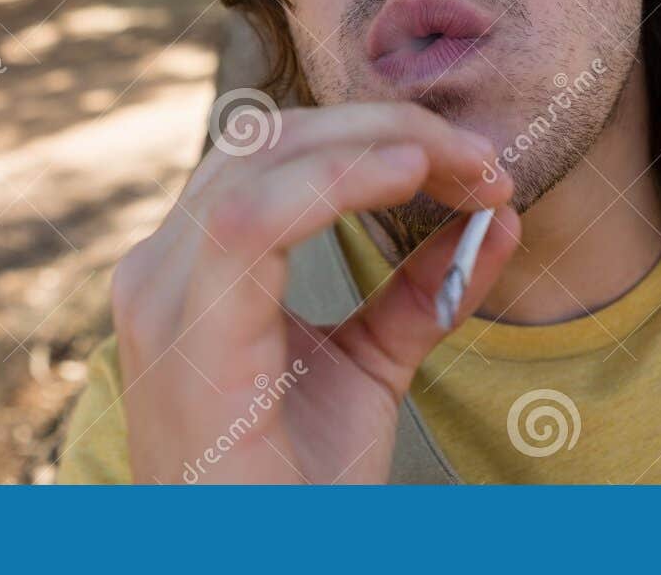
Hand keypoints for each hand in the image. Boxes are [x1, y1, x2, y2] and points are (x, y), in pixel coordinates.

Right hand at [109, 101, 518, 482]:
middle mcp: (166, 268)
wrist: (262, 570)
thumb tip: (495, 222)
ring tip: (463, 166)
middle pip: (273, 139)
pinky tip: (406, 175)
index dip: (378, 138)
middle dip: (388, 130)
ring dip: (376, 144)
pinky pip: (250, 221)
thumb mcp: (370, 367)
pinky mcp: (187, 335)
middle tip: (484, 160)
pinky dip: (335, 181)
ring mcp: (165, 296)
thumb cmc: (297, 488)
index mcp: (196, 267)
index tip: (476, 166)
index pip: (280, 155)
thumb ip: (420, 292)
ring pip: (262, 159)